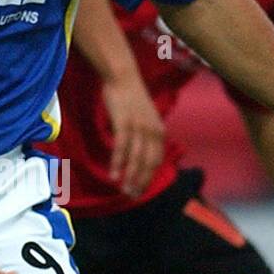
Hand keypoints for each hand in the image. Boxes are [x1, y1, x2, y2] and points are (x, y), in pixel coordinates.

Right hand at [102, 76, 165, 197]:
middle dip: (141, 182)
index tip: (140, 190)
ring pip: (136, 158)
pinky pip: (122, 148)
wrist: (123, 78)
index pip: (157, 161)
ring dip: (130, 177)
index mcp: (159, 132)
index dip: (149, 178)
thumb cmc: (131, 99)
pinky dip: (118, 163)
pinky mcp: (125, 123)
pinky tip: (114, 175)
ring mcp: (139, 127)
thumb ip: (145, 136)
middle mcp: (153, 131)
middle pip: (148, 163)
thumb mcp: (145, 119)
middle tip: (132, 196)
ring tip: (123, 190)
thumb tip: (140, 155)